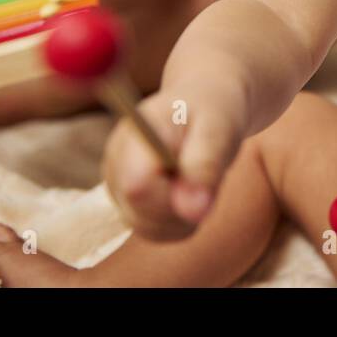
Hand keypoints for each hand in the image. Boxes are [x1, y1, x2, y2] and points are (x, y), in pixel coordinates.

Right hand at [102, 72, 251, 240]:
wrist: (206, 103)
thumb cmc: (214, 109)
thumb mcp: (219, 125)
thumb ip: (206, 163)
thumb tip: (194, 211)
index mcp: (133, 136)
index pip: (137, 186)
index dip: (173, 195)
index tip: (203, 182)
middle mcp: (116, 165)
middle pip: (141, 215)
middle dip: (184, 204)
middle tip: (208, 171)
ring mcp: (118, 189)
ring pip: (152, 229)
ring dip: (187, 212)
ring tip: (201, 174)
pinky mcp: (131, 206)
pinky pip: (160, 233)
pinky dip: (184, 219)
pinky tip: (193, 188)